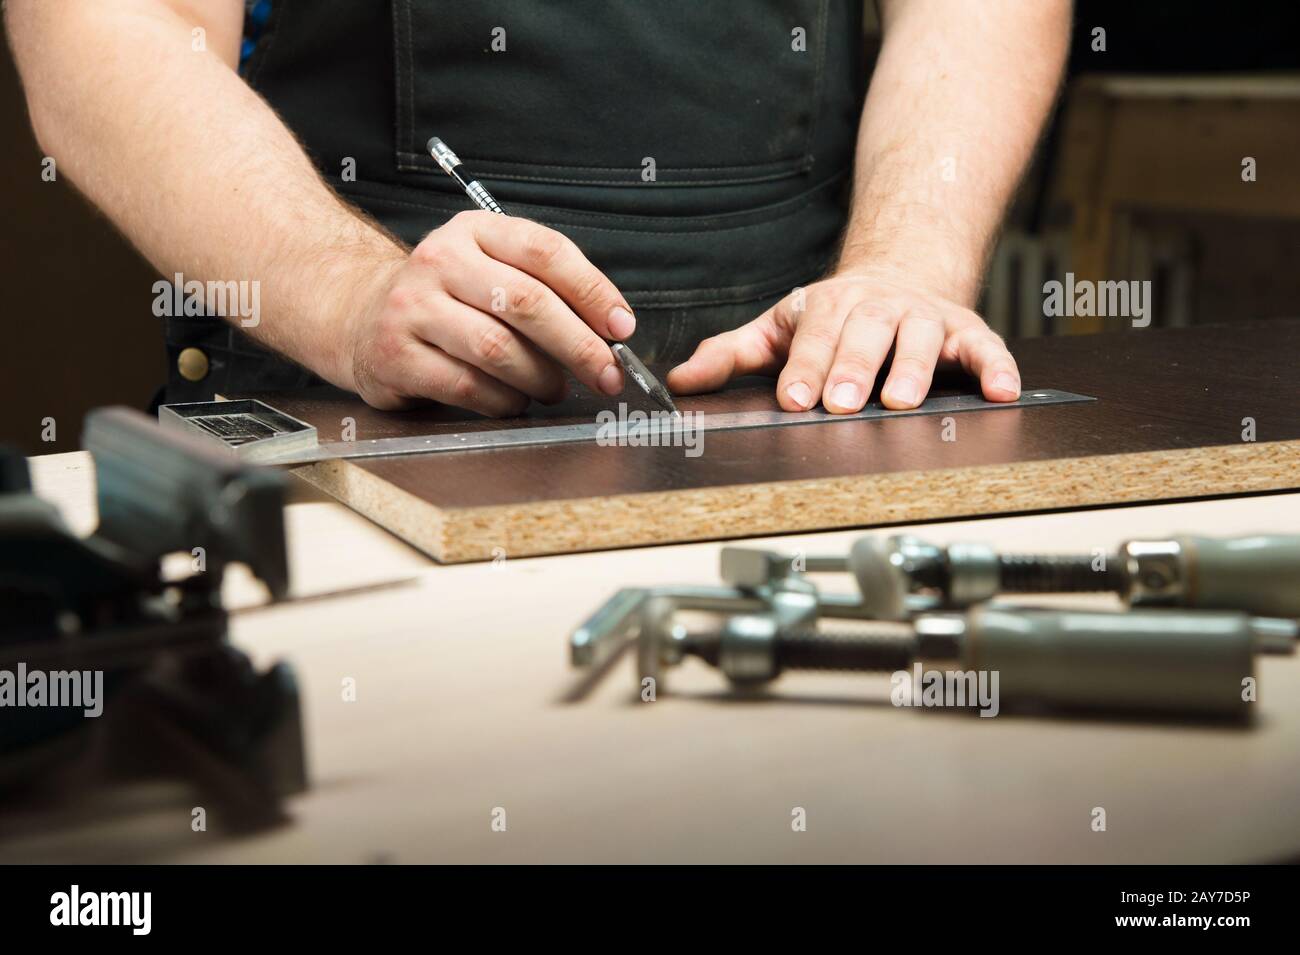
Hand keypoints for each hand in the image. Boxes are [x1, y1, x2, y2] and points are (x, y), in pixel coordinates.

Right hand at [339, 211, 634, 413]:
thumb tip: (610, 329)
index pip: (546, 253)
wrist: (359, 313)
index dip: (593, 292)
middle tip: (606, 374)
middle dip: (579, 346)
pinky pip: (467, 386)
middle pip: (527, 303)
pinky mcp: (396, 355)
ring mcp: (413, 308)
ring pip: (498, 349)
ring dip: (540, 378)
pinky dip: (503, 401)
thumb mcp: (489, 267)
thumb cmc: (445, 296)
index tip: (621, 328)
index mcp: (475, 231)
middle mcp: (440, 261)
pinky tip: (513, 401)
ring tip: (555, 388)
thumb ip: (545, 286)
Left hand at [667, 267, 1020, 412]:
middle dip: (851, 369)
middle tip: (840, 404)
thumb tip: (680, 381)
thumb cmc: (831, 315)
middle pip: (863, 335)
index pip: (812, 337)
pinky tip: (1002, 391)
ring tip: (901, 400)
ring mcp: (922, 316)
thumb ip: (731, 354)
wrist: (898, 272)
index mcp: (826, 306)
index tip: (794, 398)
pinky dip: (995, 365)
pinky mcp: (964, 329)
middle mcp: (876, 307)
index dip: (804, 366)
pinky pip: (984, 347)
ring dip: (912, 368)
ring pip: (919, 338)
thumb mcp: (777, 328)